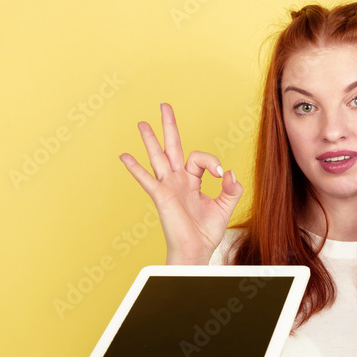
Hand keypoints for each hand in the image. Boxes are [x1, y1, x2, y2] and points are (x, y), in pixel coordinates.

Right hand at [120, 103, 242, 264]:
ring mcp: (168, 186)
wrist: (196, 250)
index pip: (199, 159)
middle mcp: (178, 180)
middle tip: (164, 106)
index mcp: (192, 180)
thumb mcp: (226, 206)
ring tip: (142, 123)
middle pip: (172, 146)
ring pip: (158, 157)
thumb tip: (228, 172)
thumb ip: (231, 188)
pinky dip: (135, 168)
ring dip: (150, 139)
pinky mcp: (161, 196)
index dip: (212, 162)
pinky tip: (124, 156)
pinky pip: (146, 179)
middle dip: (169, 126)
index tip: (221, 176)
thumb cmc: (206, 231)